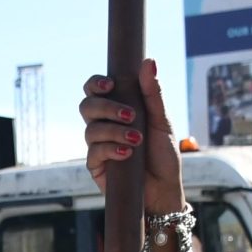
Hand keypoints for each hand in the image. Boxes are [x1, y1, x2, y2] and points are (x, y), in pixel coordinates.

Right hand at [81, 61, 187, 214]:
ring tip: (136, 138)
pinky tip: (127, 153)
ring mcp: (98, 146)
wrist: (164, 189)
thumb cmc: (163, 155)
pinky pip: (94, 153)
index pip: (94, 90)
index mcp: (116, 110)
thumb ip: (153, 94)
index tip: (110, 85)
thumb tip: (149, 62)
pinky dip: (110, 150)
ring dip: (114, 131)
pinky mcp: (96, 167)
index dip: (95, 83)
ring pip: (90, 130)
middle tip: (130, 114)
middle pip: (86, 107)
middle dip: (106, 108)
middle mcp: (104, 126)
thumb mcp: (162, 121)